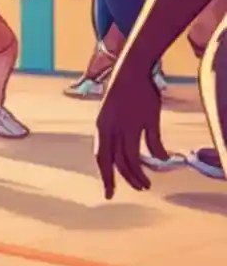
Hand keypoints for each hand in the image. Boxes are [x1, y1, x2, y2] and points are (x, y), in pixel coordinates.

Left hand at [95, 64, 169, 198]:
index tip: (109, 194)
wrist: (130, 71)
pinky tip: (163, 160)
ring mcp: (128, 124)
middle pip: (116, 161)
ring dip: (139, 173)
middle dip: (125, 179)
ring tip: (146, 184)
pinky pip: (151, 143)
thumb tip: (117, 154)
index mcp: (102, 129)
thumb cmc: (121, 94)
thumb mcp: (111, 117)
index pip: (102, 158)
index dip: (106, 177)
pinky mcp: (145, 119)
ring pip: (131, 157)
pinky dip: (157, 154)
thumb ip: (114, 136)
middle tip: (138, 189)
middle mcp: (111, 129)